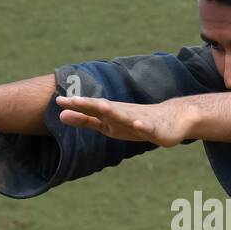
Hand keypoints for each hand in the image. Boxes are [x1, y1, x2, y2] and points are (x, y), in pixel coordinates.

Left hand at [55, 95, 195, 146]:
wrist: (172, 119)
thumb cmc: (135, 121)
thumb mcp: (107, 124)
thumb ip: (85, 120)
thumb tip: (60, 115)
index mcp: (111, 115)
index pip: (91, 109)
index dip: (76, 106)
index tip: (59, 101)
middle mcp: (123, 114)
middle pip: (104, 109)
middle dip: (89, 105)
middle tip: (73, 100)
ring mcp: (140, 120)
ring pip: (125, 116)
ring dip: (114, 111)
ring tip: (102, 107)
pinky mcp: (155, 130)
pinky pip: (148, 128)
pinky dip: (143, 126)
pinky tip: (138, 124)